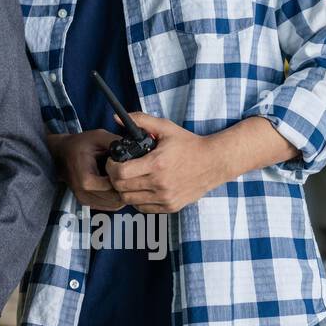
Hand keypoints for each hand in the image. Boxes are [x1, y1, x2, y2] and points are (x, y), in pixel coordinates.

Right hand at [50, 130, 124, 210]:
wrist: (61, 153)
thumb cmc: (78, 145)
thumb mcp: (98, 137)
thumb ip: (115, 142)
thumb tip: (135, 147)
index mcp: (86, 179)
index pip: (115, 187)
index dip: (125, 178)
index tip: (128, 168)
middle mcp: (84, 193)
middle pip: (116, 199)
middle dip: (126, 187)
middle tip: (129, 174)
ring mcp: (85, 200)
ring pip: (114, 205)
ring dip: (121, 194)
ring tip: (122, 179)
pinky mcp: (87, 203)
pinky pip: (109, 206)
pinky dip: (115, 198)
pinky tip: (116, 185)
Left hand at [106, 112, 227, 212]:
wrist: (214, 162)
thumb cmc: (189, 144)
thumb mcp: (166, 128)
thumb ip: (141, 120)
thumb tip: (116, 118)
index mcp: (157, 164)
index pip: (121, 173)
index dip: (111, 166)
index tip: (113, 161)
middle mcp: (160, 184)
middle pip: (121, 188)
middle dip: (114, 178)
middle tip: (117, 169)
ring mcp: (166, 198)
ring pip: (129, 200)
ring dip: (124, 190)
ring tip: (128, 179)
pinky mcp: (171, 207)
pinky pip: (143, 208)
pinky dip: (137, 199)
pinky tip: (140, 188)